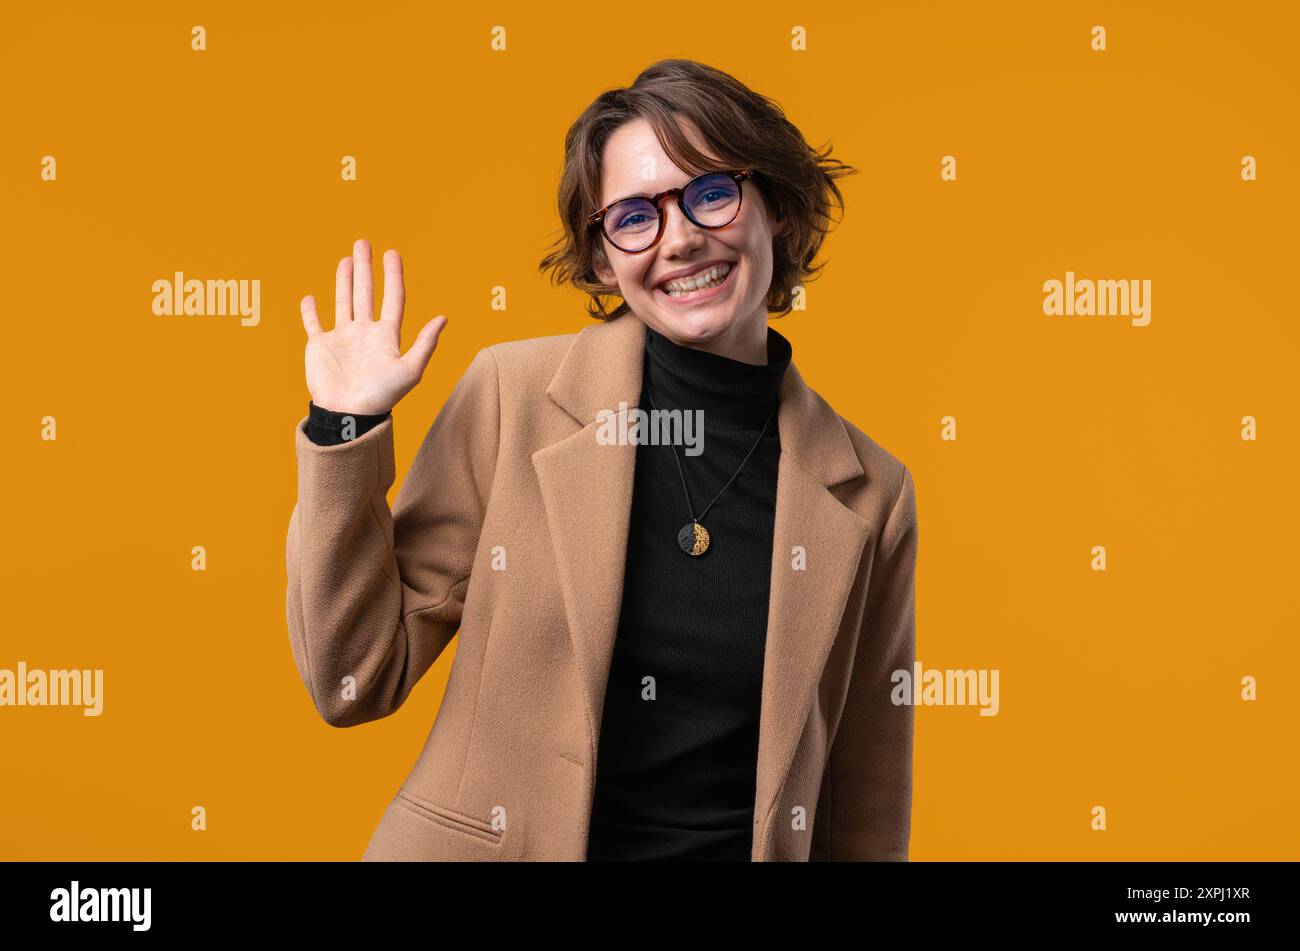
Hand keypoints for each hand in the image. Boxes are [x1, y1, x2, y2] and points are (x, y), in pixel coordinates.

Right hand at [300, 238, 446, 415]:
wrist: (348, 414)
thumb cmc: (381, 396)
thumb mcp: (410, 370)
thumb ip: (425, 344)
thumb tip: (443, 318)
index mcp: (386, 336)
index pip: (392, 298)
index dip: (393, 275)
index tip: (392, 253)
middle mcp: (365, 333)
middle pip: (366, 293)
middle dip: (366, 268)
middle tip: (364, 243)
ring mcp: (342, 338)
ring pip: (344, 301)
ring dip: (344, 281)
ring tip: (347, 260)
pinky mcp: (320, 346)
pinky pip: (313, 324)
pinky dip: (309, 311)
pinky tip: (309, 297)